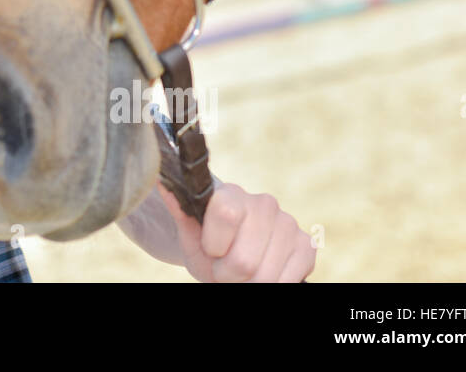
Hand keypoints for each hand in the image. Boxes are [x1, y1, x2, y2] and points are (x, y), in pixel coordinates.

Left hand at [158, 182, 315, 281]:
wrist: (230, 256)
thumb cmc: (207, 245)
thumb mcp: (189, 233)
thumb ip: (179, 209)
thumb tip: (159, 180)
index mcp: (232, 194)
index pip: (225, 214)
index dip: (214, 245)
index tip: (209, 250)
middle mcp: (264, 203)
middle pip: (243, 260)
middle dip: (228, 274)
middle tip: (224, 267)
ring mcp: (288, 224)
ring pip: (265, 276)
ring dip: (249, 283)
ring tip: (242, 271)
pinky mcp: (306, 246)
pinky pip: (287, 282)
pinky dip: (271, 285)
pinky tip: (263, 272)